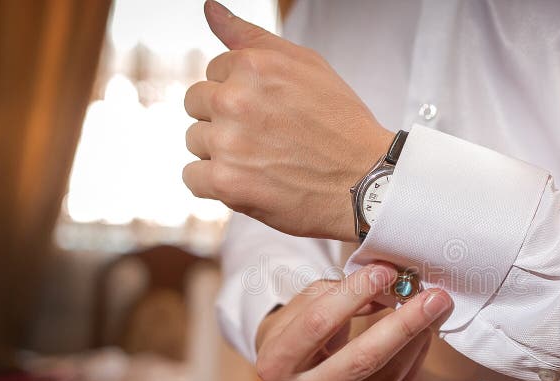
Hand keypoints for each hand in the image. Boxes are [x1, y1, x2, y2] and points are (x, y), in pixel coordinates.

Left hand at [183, 0, 392, 240]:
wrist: (367, 181)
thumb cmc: (341, 124)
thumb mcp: (306, 65)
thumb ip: (252, 37)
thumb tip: (211, 10)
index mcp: (253, 66)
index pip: (214, 72)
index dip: (241, 93)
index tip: (267, 112)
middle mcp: (235, 100)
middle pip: (196, 104)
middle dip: (224, 119)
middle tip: (264, 137)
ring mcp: (228, 143)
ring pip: (194, 141)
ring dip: (220, 152)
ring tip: (262, 161)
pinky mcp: (227, 183)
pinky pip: (193, 178)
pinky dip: (214, 183)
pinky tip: (246, 182)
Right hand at [254, 263, 451, 380]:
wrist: (288, 373)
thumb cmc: (298, 327)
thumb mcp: (307, 302)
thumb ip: (342, 293)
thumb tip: (389, 286)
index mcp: (276, 362)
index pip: (319, 323)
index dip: (355, 294)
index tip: (387, 271)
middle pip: (361, 359)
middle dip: (403, 324)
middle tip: (433, 297)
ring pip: (385, 378)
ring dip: (416, 340)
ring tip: (434, 311)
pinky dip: (415, 360)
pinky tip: (425, 335)